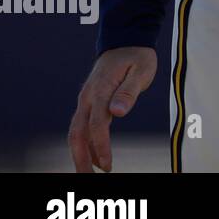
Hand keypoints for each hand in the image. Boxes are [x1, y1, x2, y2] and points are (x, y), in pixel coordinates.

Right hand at [68, 46, 156, 172]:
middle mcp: (88, 97)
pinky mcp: (89, 102)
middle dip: (82, 158)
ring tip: (91, 171)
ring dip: (81, 153)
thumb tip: (118, 112)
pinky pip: (82, 126)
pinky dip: (85, 142)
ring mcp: (86, 99)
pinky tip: (94, 155)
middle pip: (78, 133)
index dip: (101, 146)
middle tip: (90, 177)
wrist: (125, 41)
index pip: (97, 124)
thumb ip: (129, 91)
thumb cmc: (137, 56)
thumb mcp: (141, 70)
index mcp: (100, 90)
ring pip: (76, 131)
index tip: (107, 164)